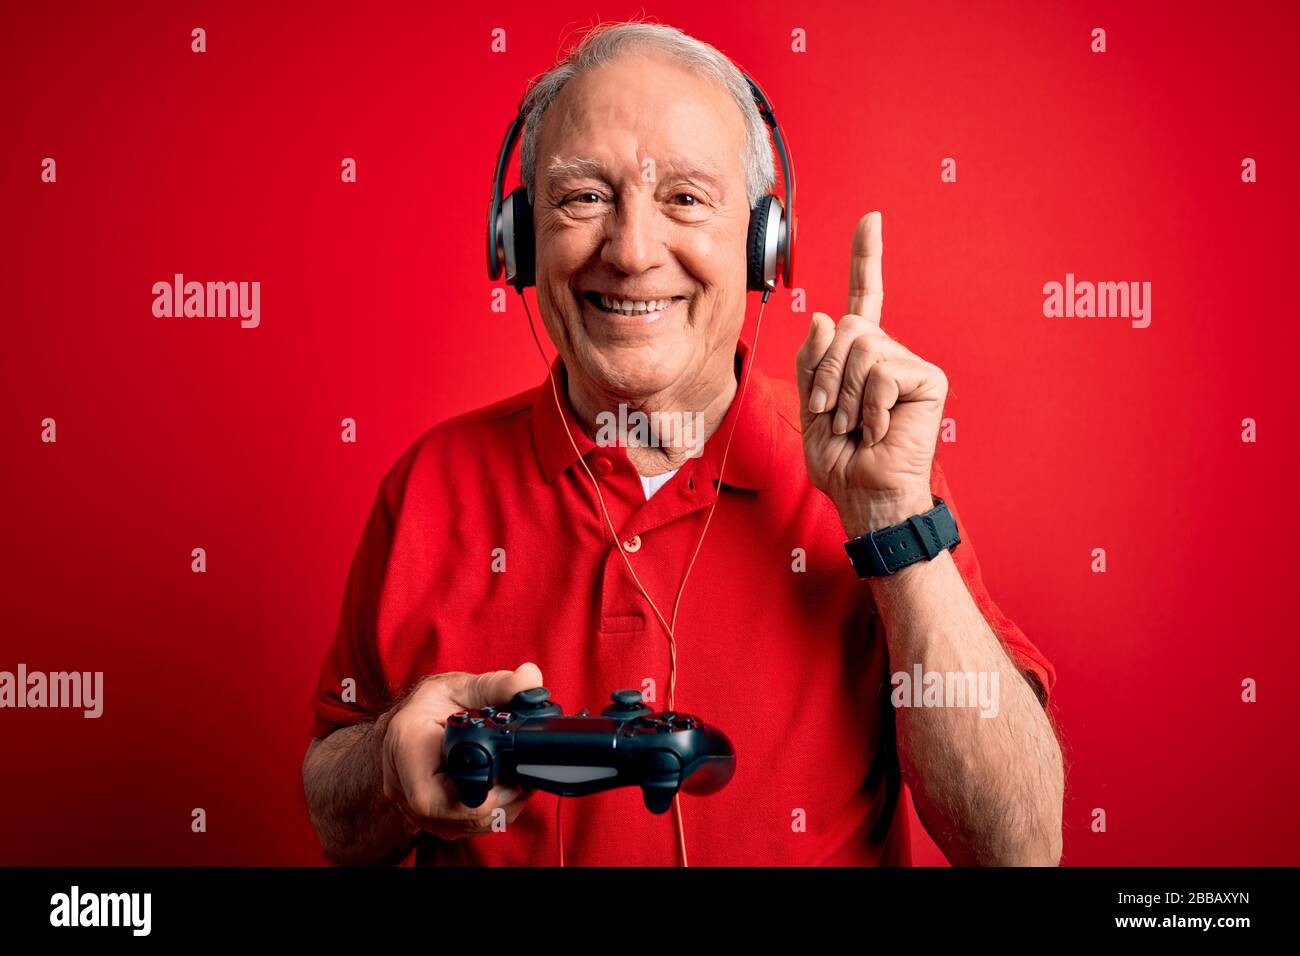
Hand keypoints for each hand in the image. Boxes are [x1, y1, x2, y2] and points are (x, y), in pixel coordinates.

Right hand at [380, 662, 541, 839]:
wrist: (409, 720)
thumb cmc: (431, 703)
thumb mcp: (462, 686)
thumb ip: (498, 685)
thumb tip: (530, 679)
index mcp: (408, 744)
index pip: (430, 796)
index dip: (473, 802)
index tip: (507, 787)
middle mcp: (401, 780)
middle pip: (449, 816)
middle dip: (493, 807)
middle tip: (522, 785)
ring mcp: (408, 803)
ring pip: (454, 827)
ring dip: (492, 814)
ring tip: (517, 788)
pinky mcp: (421, 815)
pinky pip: (453, 827)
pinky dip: (482, 817)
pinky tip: (501, 797)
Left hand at [796, 212, 947, 536]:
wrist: (866, 496)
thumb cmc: (840, 459)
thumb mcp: (809, 407)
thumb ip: (813, 360)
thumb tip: (827, 315)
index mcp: (861, 357)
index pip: (865, 297)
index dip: (867, 258)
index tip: (871, 220)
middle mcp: (888, 352)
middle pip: (847, 327)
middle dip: (827, 375)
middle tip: (835, 416)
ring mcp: (911, 364)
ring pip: (861, 348)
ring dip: (846, 396)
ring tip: (858, 427)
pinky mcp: (928, 379)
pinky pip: (881, 371)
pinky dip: (870, 407)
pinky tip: (881, 430)